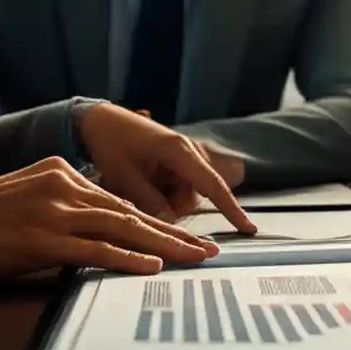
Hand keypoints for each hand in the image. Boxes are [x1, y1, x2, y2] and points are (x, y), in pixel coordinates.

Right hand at [0, 157, 219, 280]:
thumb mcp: (25, 200)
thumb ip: (63, 207)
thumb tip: (98, 232)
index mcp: (60, 170)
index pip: (120, 199)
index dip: (158, 220)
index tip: (188, 235)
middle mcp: (62, 185)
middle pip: (130, 212)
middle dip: (174, 233)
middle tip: (209, 249)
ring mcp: (51, 211)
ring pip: (121, 228)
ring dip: (164, 246)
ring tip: (195, 259)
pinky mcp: (39, 239)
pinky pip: (94, 250)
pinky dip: (127, 259)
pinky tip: (152, 267)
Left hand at [78, 103, 255, 230]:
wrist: (101, 120)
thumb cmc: (111, 144)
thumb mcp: (124, 176)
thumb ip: (149, 203)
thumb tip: (170, 227)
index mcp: (180, 152)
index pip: (213, 185)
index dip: (231, 209)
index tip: (249, 229)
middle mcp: (189, 152)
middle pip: (194, 196)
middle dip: (171, 206)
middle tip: (138, 196)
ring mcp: (184, 156)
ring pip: (185, 195)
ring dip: (164, 199)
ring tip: (136, 185)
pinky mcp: (177, 160)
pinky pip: (177, 186)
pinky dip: (161, 191)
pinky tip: (143, 181)